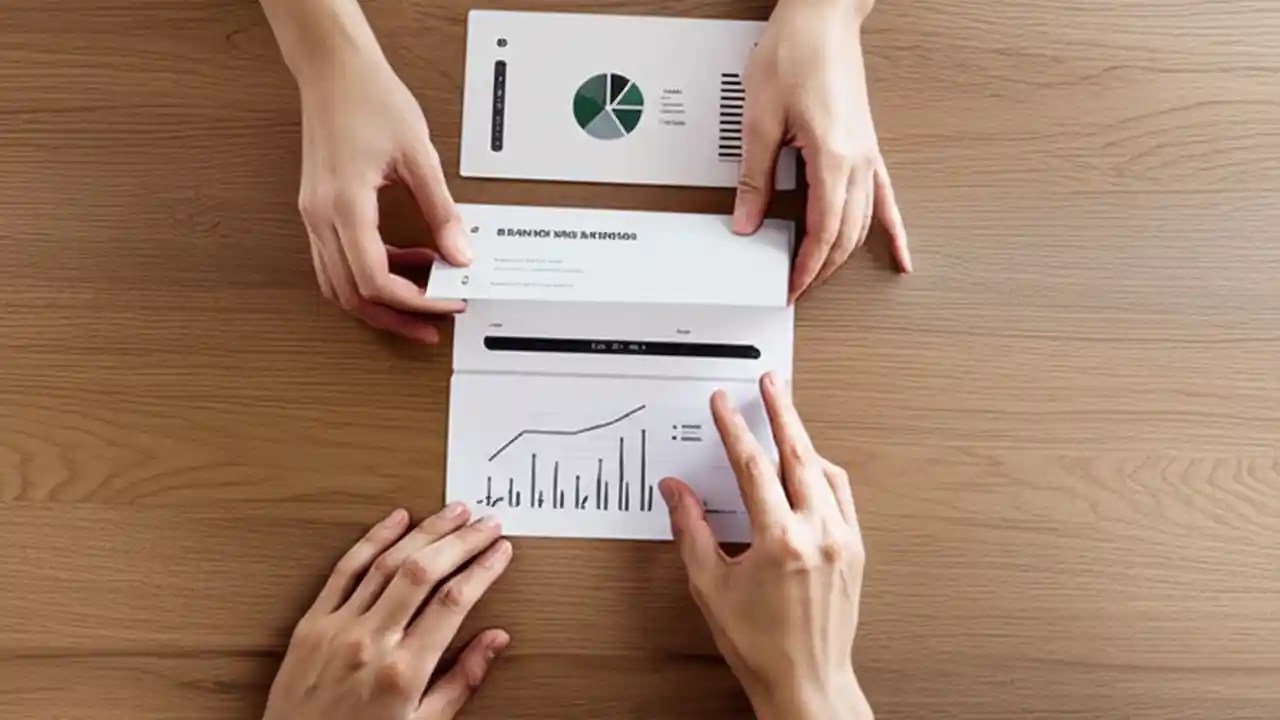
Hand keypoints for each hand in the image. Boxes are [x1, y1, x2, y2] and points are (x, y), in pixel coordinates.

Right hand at [263, 0, 467, 342]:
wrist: (333, 71)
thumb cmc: (369, 99)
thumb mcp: (419, 154)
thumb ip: (442, 209)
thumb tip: (460, 252)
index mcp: (345, 204)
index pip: (375, 279)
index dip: (416, 300)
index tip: (448, 299)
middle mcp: (321, 217)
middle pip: (351, 294)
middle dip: (396, 316)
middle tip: (434, 324)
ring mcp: (314, 216)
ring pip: (339, 285)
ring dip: (380, 300)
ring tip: (424, 298)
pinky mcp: (318, 211)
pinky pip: (337, 261)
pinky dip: (368, 274)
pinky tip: (406, 264)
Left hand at [263, 506, 512, 719]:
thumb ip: (462, 681)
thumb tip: (496, 640)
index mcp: (403, 672)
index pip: (454, 602)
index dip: (483, 569)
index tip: (501, 551)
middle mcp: (370, 643)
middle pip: (424, 572)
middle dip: (461, 541)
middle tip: (486, 522)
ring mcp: (337, 629)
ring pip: (387, 563)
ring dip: (425, 532)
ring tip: (453, 513)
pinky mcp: (311, 625)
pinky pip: (345, 571)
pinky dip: (372, 540)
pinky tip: (395, 520)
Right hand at [660, 373, 871, 719]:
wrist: (806, 680)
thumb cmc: (758, 643)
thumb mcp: (710, 586)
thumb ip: (691, 530)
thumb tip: (675, 491)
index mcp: (780, 541)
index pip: (754, 466)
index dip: (735, 428)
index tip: (724, 405)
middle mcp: (818, 534)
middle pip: (798, 454)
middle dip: (782, 412)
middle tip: (771, 384)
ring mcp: (843, 540)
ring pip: (825, 471)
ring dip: (804, 441)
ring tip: (787, 419)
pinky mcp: (856, 550)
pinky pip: (843, 495)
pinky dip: (824, 472)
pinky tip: (811, 464)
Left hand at [735, 0, 910, 300]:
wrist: (821, 17)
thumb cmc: (795, 53)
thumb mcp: (760, 120)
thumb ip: (755, 178)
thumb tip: (747, 219)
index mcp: (833, 157)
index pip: (823, 231)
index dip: (807, 266)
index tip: (792, 285)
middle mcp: (857, 160)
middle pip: (845, 233)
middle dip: (822, 267)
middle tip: (798, 287)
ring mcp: (867, 154)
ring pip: (862, 221)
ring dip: (844, 254)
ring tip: (823, 275)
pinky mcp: (866, 145)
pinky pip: (884, 197)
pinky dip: (892, 230)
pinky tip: (900, 254)